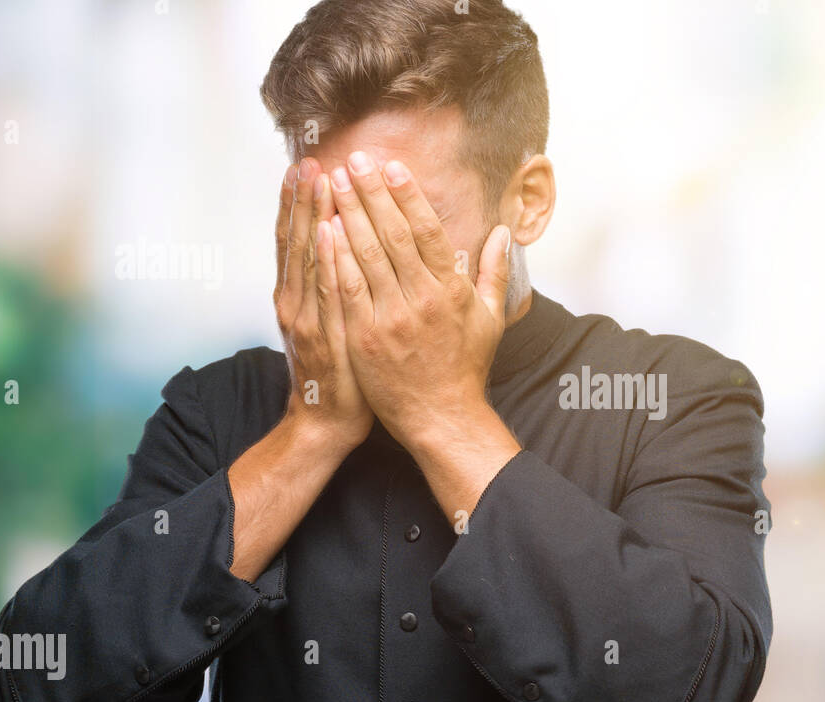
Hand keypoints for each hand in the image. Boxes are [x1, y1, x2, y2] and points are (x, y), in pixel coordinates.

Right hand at [274, 158, 373, 450]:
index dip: (300, 203)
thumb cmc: (338, 370)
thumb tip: (344, 245)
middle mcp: (295, 301)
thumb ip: (333, 284)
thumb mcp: (331, 322)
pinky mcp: (321, 337)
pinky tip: (328, 233)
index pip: (298, 239)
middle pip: (298, 240)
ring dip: (312, 217)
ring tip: (317, 180)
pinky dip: (325, 261)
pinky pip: (327, 292)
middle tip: (310, 160)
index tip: (308, 165)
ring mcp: (305, 318)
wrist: (325, 420)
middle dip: (304, 199)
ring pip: (308, 258)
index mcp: (298, 294)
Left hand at [319, 151, 511, 451]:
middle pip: (393, 235)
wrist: (442, 418)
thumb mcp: (491, 319)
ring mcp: (392, 319)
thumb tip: (501, 233)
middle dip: (371, 194)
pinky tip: (323, 229)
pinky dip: (335, 258)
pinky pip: (347, 290)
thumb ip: (494, 272)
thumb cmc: (465, 368)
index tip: (392, 167)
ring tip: (333, 182)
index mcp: (451, 291)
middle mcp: (422, 300)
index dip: (408, 196)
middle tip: (354, 160)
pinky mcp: (366, 338)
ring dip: (348, 214)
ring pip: (367, 256)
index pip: (427, 232)